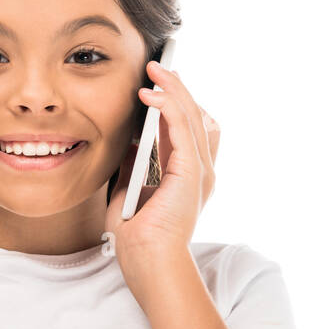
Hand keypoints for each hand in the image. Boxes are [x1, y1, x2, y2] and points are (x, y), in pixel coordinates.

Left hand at [103, 60, 219, 293]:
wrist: (147, 262)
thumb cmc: (136, 237)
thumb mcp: (129, 189)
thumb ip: (133, 164)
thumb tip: (127, 139)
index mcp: (189, 175)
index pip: (189, 127)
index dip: (177, 101)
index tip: (159, 81)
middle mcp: (201, 170)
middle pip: (195, 115)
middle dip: (177, 88)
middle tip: (158, 66)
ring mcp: (200, 171)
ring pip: (192, 116)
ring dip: (174, 89)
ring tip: (155, 70)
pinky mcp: (192, 173)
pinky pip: (183, 130)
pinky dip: (169, 107)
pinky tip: (152, 94)